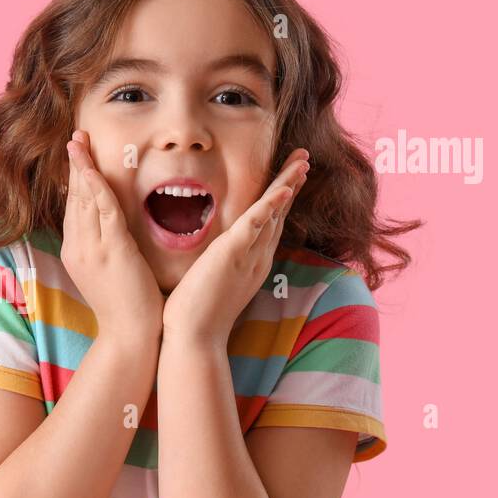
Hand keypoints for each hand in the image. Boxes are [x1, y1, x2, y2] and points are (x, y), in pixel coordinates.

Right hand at [62, 130, 163, 341]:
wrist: (130, 336)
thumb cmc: (128, 307)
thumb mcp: (112, 273)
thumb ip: (109, 249)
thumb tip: (116, 231)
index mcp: (77, 252)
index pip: (74, 208)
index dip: (75, 180)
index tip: (77, 157)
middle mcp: (78, 248)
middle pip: (74, 198)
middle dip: (75, 166)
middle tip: (75, 138)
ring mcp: (92, 249)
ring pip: (84, 199)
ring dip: (82, 167)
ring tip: (79, 141)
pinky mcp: (111, 251)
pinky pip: (102, 211)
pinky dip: (97, 187)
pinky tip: (93, 169)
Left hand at [161, 148, 310, 346]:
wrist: (194, 339)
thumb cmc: (197, 315)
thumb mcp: (214, 282)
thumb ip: (219, 266)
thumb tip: (213, 258)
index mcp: (252, 262)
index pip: (270, 223)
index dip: (281, 198)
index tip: (290, 176)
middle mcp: (256, 257)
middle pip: (279, 213)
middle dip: (291, 183)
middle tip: (304, 158)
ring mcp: (248, 256)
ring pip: (273, 213)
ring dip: (287, 185)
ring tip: (301, 161)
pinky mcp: (232, 255)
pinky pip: (255, 225)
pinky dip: (270, 206)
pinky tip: (282, 189)